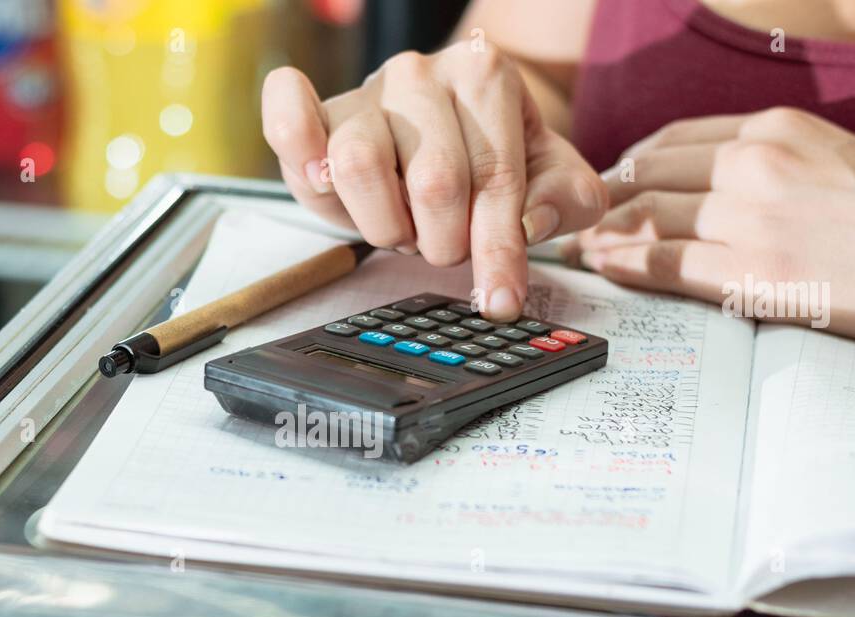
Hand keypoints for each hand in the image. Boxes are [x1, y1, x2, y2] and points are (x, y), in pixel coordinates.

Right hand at [261, 43, 607, 318]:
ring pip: (360, 166)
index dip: (498, 252)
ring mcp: (364, 93)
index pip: (496, 177)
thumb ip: (564, 199)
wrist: (446, 116)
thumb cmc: (491, 151)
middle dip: (444, 241)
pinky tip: (318, 175)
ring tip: (403, 226)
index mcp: (485, 78)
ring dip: (385, 223)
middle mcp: (421, 76)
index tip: (500, 302)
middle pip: (433, 181)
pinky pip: (290, 120)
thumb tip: (529, 223)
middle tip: (445, 244)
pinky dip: (296, 142)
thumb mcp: (549, 174)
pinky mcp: (318, 117)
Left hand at [563, 107, 854, 352]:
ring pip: (645, 218)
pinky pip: (661, 264)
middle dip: (605, 199)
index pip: (673, 138)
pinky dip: (622, 264)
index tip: (611, 182)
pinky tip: (603, 267)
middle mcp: (754, 165)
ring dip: (603, 234)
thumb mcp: (836, 157)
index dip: (630, 164)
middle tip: (580, 219)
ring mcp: (748, 219)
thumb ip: (772, 161)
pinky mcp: (749, 274)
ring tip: (580, 247)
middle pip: (646, 175)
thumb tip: (716, 181)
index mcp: (776, 129)